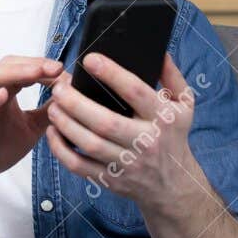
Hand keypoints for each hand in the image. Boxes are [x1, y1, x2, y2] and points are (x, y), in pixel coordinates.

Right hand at [0, 55, 60, 199]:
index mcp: (4, 90)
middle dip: (33, 64)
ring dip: (13, 73)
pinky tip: (3, 96)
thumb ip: (47, 113)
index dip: (44, 67)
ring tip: (36, 73)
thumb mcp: (30, 129)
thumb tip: (71, 98)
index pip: (24, 68)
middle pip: (8, 66)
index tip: (65, 71)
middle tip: (56, 68)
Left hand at [44, 50, 199, 214]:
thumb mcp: (184, 105)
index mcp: (162, 118)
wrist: (173, 185)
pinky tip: (53, 133)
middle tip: (59, 88)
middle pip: (106, 122)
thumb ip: (172, 76)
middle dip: (77, 103)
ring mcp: (127, 163)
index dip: (112, 74)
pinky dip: (62, 151)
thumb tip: (160, 51)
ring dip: (67, 124)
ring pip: (91, 144)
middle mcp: (145, 141)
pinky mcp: (112, 180)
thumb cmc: (174, 137)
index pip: (135, 92)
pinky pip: (81, 166)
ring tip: (53, 107)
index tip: (90, 59)